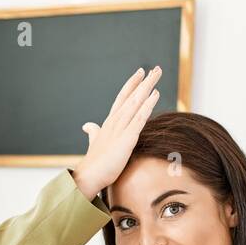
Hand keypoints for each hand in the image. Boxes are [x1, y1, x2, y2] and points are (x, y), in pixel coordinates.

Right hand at [71, 66, 162, 199]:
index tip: (140, 73)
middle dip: (144, 82)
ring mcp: (120, 129)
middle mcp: (115, 121)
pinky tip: (155, 94)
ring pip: (136, 102)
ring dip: (148, 87)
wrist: (88, 176)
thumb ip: (93, 132)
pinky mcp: (126, 139)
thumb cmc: (93, 162)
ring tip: (158, 74)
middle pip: (132, 96)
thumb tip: (87, 126)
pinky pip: (139, 118)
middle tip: (156, 68)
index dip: (131, 85)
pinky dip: (148, 105)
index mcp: (109, 122)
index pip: (122, 98)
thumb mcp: (94, 143)